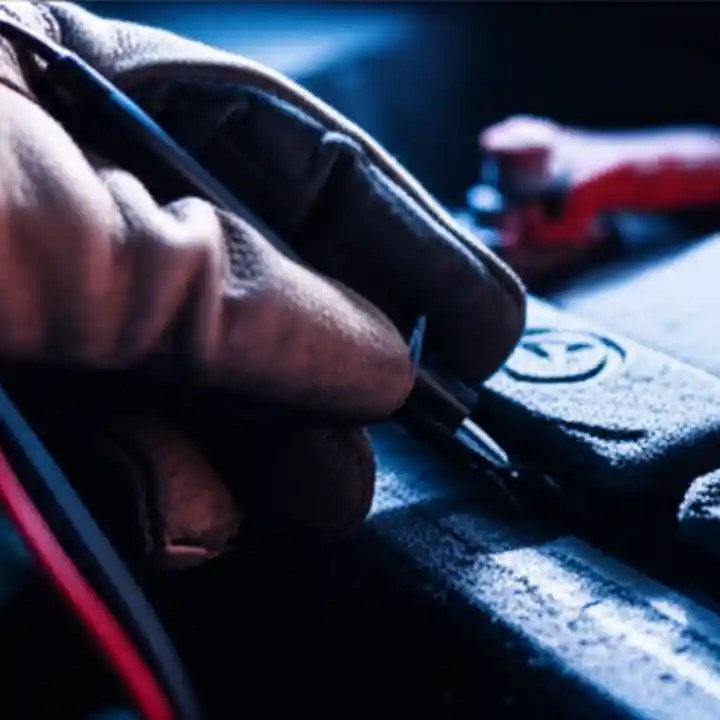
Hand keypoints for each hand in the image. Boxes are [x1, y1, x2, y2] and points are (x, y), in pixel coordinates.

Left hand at [0, 3, 524, 567]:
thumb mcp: (53, 223)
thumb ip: (232, 289)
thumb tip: (380, 361)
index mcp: (84, 91)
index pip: (303, 158)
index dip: (410, 241)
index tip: (482, 327)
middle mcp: (79, 199)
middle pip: (273, 284)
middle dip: (346, 361)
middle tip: (402, 421)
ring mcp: (48, 313)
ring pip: (211, 389)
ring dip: (267, 450)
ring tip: (311, 490)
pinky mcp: (20, 424)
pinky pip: (130, 465)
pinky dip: (169, 499)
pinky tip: (180, 507)